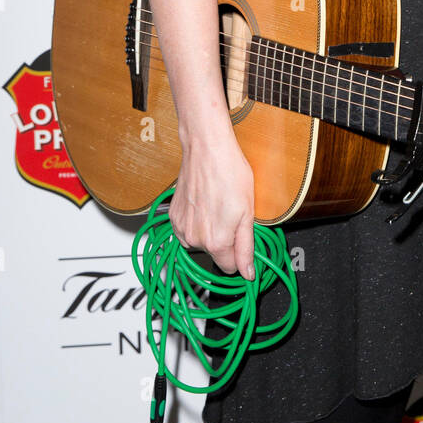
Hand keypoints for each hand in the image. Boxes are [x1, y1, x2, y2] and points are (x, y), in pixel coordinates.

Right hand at [168, 125, 255, 279]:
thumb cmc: (230, 173)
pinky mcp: (173, 217)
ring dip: (210, 231)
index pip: (231, 267)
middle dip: (226, 239)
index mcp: (216, 241)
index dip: (240, 254)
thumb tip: (248, 273)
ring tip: (218, 207)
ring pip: (201, 242)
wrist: (206, 150)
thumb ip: (247, 247)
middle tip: (233, 215)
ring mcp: (181, 228)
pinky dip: (197, 222)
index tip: (242, 240)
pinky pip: (188, 230)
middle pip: (216, 253)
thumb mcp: (248, 212)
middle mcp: (195, 239)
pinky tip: (205, 204)